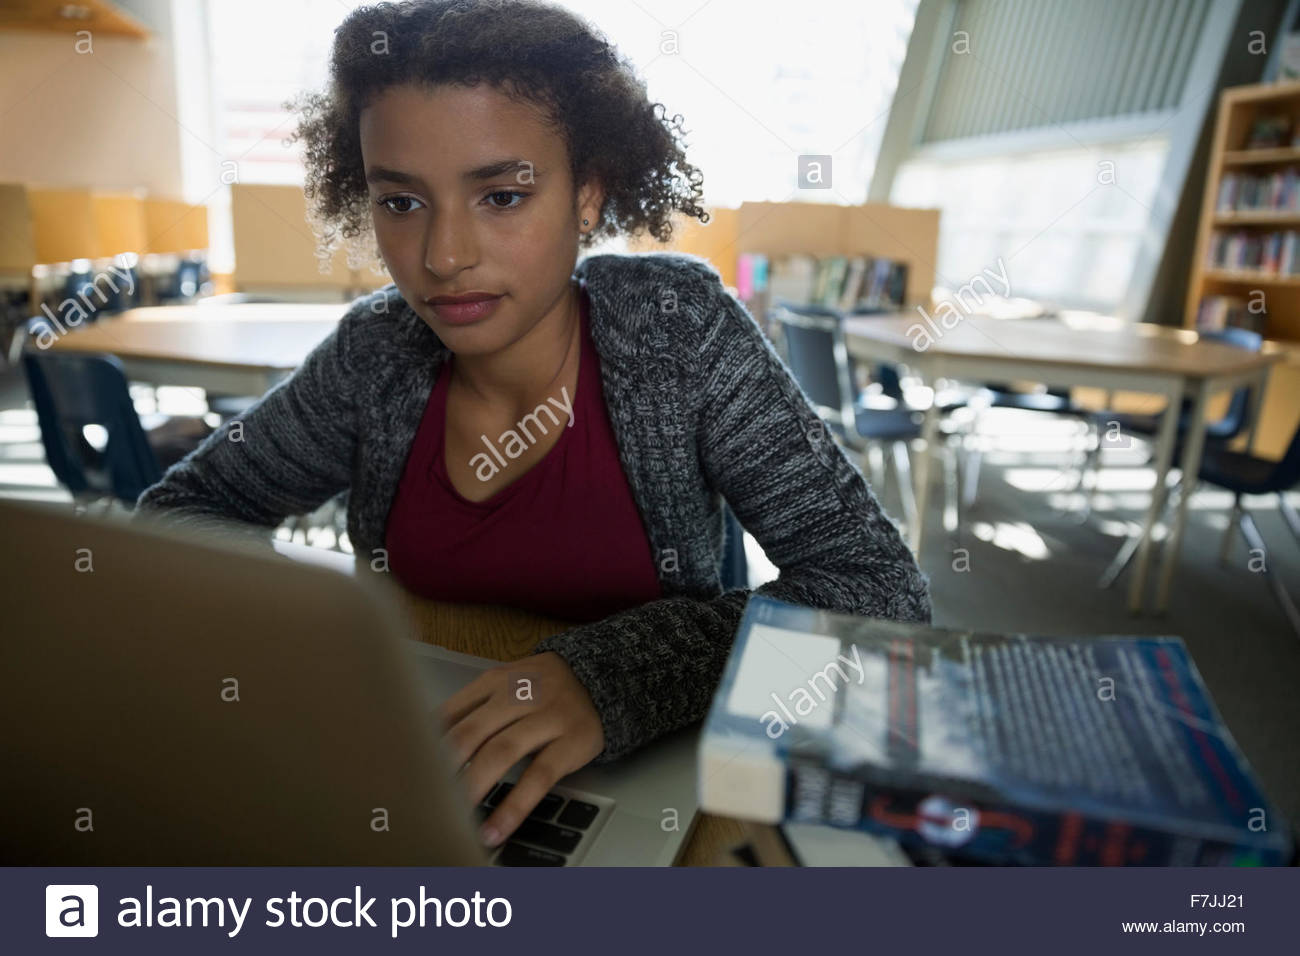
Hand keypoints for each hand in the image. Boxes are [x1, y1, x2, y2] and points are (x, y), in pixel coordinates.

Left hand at [438, 651, 603, 848]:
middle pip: (470, 733)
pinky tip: (496, 828)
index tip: (406, 775)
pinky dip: (514, 806)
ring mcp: (547, 716)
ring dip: (473, 787)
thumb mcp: (506, 687)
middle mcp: (519, 694)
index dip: (425, 746)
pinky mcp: (571, 741)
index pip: (451, 714)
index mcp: (496, 681)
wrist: (603, 678)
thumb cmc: (544, 690)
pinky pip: (538, 776)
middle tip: (422, 799)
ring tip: (454, 817)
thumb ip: (469, 710)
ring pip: (501, 752)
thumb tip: (423, 743)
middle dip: (442, 769)